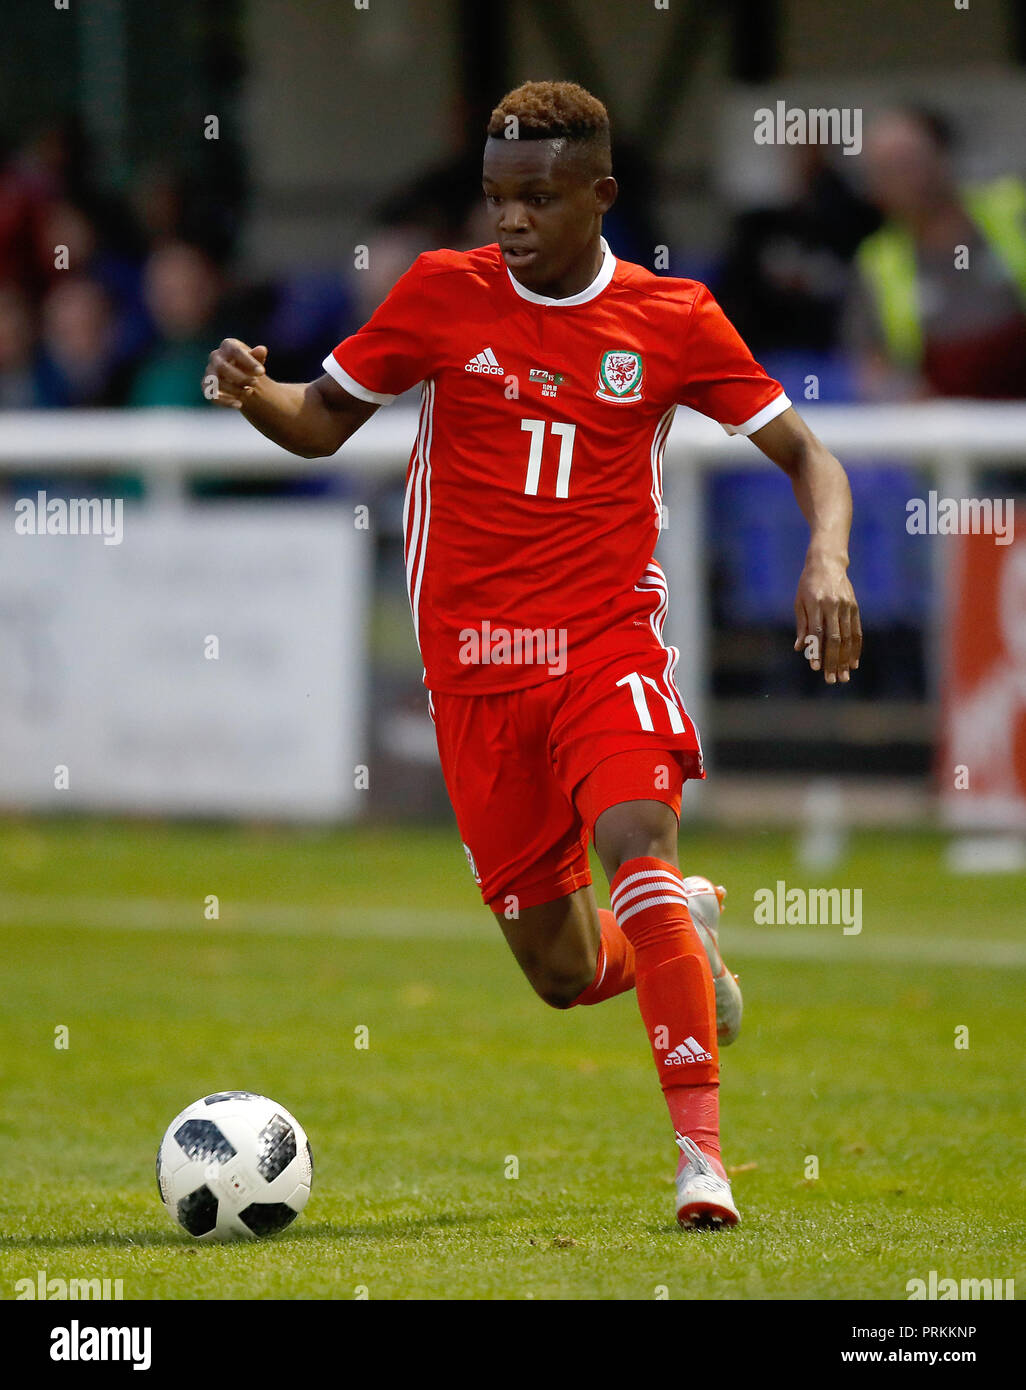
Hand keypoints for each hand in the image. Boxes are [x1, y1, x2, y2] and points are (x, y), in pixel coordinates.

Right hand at [202, 339, 267, 408]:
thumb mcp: (255, 359)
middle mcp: (215, 356)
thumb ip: (258, 355)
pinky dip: (225, 401)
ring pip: (216, 381)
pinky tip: (239, 405)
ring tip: (249, 392)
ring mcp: (209, 371)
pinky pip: (211, 395)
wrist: (240, 376)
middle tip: (255, 383)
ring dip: (234, 389)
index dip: (249, 362)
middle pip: (223, 367)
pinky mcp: (206, 386)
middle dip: (240, 377)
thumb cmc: (248, 364)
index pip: (236, 352)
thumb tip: (262, 350)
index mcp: (228, 346)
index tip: (262, 373)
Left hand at [793, 554, 861, 683]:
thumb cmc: (808, 584)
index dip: (817, 651)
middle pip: (834, 638)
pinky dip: (855, 649)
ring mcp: (846, 606)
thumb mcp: (799, 602)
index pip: (817, 632)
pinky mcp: (855, 607)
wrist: (827, 563)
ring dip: (846, 659)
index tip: (816, 668)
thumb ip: (802, 626)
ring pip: (847, 638)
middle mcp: (833, 605)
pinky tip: (853, 663)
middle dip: (833, 661)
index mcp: (816, 603)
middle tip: (831, 680)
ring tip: (843, 676)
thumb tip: (801, 649)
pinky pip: (856, 632)